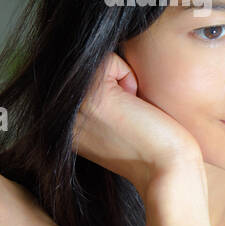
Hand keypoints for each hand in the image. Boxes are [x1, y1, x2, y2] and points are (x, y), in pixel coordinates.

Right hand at [74, 53, 202, 196]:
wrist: (167, 169)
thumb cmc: (152, 145)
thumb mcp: (112, 119)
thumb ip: (95, 95)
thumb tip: (90, 56)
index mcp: (60, 122)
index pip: (82, 74)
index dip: (114, 88)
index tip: (124, 118)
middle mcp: (57, 115)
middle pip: (89, 65)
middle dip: (116, 81)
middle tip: (130, 114)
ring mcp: (69, 105)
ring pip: (97, 60)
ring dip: (122, 80)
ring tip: (132, 111)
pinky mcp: (90, 96)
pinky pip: (110, 58)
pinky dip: (129, 76)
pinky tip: (135, 107)